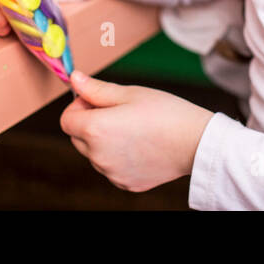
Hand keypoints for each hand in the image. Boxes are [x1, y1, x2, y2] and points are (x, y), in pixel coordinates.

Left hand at [59, 71, 214, 192]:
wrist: (196, 143)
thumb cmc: (165, 113)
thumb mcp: (129, 93)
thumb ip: (96, 89)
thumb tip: (74, 79)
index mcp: (95, 130)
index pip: (66, 120)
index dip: (78, 106)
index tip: (97, 100)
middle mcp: (98, 157)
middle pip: (78, 138)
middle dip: (90, 123)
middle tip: (118, 111)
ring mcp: (112, 174)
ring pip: (94, 154)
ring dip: (103, 141)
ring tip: (133, 129)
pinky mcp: (126, 184)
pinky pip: (111, 168)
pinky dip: (118, 157)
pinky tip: (140, 145)